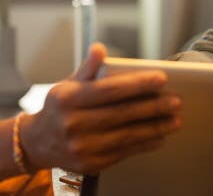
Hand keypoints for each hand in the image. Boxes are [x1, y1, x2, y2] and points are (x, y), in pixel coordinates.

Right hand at [20, 43, 181, 173]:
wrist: (36, 143)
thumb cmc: (59, 108)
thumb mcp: (68, 84)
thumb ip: (88, 68)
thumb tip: (99, 48)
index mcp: (69, 99)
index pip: (110, 89)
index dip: (138, 84)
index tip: (162, 78)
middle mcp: (74, 124)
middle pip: (122, 113)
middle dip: (154, 106)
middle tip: (176, 100)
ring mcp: (82, 146)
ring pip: (127, 135)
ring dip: (155, 127)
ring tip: (175, 119)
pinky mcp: (89, 164)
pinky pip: (123, 152)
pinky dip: (144, 143)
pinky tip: (159, 136)